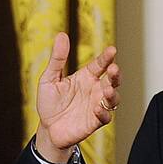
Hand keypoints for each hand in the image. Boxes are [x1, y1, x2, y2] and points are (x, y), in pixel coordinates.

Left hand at [33, 32, 119, 162]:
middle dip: (116, 74)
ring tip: (107, 89)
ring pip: (113, 98)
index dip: (106, 57)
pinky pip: (105, 117)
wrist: (47, 128)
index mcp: (86, 77)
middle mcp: (94, 90)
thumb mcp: (49, 78)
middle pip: (112, 80)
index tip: (112, 50)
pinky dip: (103, 112)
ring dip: (113, 94)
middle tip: (114, 69)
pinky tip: (96, 108)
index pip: (100, 64)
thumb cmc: (49, 102)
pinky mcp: (95, 121)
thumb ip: (57, 58)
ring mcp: (97, 105)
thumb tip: (61, 35)